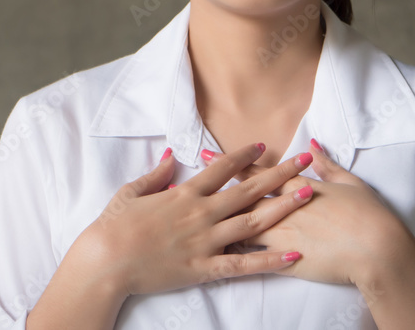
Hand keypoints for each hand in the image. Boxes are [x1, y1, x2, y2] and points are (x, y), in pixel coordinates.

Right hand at [70, 142, 316, 298]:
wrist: (106, 260)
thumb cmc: (115, 225)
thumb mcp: (132, 191)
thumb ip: (156, 174)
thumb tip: (170, 156)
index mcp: (184, 194)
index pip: (222, 169)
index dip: (245, 156)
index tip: (264, 146)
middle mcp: (200, 213)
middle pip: (248, 190)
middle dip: (279, 175)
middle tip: (305, 161)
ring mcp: (205, 241)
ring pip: (253, 222)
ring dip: (284, 208)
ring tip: (309, 195)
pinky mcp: (204, 268)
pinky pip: (243, 264)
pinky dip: (270, 261)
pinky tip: (293, 255)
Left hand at [204, 139, 410, 287]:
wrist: (379, 250)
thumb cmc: (369, 215)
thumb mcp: (350, 183)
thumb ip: (328, 165)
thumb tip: (313, 146)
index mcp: (297, 187)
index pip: (257, 174)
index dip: (231, 165)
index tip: (209, 155)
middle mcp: (283, 208)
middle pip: (241, 196)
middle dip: (213, 188)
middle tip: (188, 183)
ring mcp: (281, 233)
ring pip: (240, 226)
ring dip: (217, 221)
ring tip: (193, 216)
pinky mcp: (284, 258)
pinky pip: (252, 256)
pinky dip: (233, 252)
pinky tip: (213, 251)